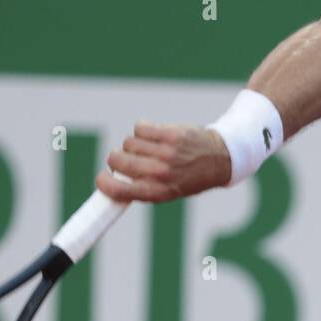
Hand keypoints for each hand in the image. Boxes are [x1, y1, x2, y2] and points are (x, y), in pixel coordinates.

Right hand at [95, 122, 232, 202]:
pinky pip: (139, 128)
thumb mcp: (168, 191)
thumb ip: (143, 187)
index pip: (119, 191)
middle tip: (125, 160)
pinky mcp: (169, 134)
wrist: (219, 158)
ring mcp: (165, 153)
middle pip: (117, 160)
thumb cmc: (188, 177)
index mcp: (158, 192)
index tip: (101, 179)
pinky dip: (142, 131)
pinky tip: (154, 136)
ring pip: (128, 143)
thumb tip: (112, 182)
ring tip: (149, 148)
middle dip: (116, 159)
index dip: (103, 184)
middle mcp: (160, 174)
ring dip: (133, 145)